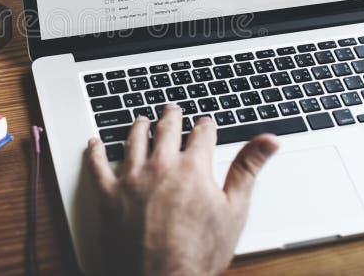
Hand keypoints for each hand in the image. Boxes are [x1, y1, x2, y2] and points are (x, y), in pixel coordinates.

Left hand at [87, 105, 278, 275]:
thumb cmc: (199, 253)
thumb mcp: (234, 210)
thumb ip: (248, 169)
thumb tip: (269, 140)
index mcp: (193, 168)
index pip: (202, 135)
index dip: (206, 126)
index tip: (206, 123)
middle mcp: (160, 166)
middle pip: (166, 130)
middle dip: (171, 117)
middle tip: (172, 110)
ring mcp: (131, 179)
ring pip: (133, 141)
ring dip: (138, 127)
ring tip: (141, 120)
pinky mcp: (108, 195)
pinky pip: (97, 165)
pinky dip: (95, 151)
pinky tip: (95, 142)